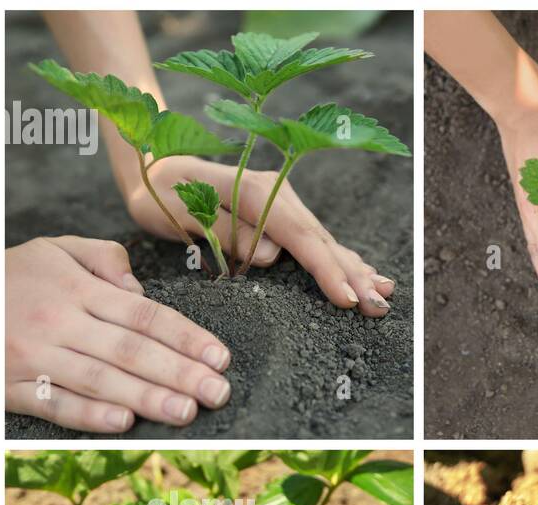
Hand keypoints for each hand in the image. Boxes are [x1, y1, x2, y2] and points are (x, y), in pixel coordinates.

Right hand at [6, 236, 232, 432]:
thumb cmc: (13, 279)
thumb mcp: (54, 250)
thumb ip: (103, 257)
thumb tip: (139, 285)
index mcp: (77, 289)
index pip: (143, 314)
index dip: (185, 337)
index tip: (220, 357)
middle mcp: (59, 322)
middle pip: (130, 349)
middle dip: (179, 372)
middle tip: (218, 392)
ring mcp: (33, 356)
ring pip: (98, 379)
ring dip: (146, 397)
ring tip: (186, 411)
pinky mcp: (9, 385)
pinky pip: (53, 402)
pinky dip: (88, 414)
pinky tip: (123, 422)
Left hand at [132, 157, 395, 316]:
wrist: (154, 164)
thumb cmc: (160, 193)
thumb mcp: (178, 211)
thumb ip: (224, 230)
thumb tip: (270, 256)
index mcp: (253, 192)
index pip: (297, 237)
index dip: (324, 269)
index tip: (345, 298)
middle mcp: (276, 193)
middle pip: (321, 240)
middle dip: (352, 276)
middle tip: (377, 307)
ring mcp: (283, 202)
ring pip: (326, 241)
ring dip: (355, 270)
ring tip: (383, 294)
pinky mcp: (283, 213)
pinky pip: (318, 240)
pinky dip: (343, 259)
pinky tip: (367, 273)